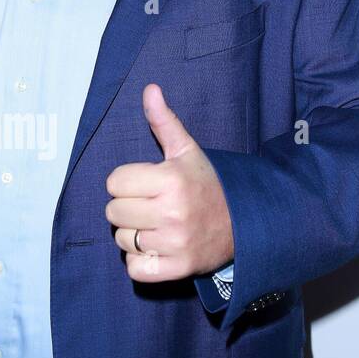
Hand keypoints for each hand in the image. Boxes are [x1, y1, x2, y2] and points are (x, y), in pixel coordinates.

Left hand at [105, 83, 233, 281]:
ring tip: (156, 226)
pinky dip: (140, 261)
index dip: (126, 182)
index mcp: (171, 180)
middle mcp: (172, 212)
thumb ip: (164, 122)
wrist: (244, 224)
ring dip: (133, 234)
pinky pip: (134, 268)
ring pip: (122, 239)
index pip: (114, 183)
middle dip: (128, 207)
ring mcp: (175, 243)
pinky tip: (156, 248)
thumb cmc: (208, 185)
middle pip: (113, 211)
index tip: (145, 184)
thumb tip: (150, 89)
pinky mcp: (177, 268)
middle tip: (150, 206)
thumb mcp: (187, 152)